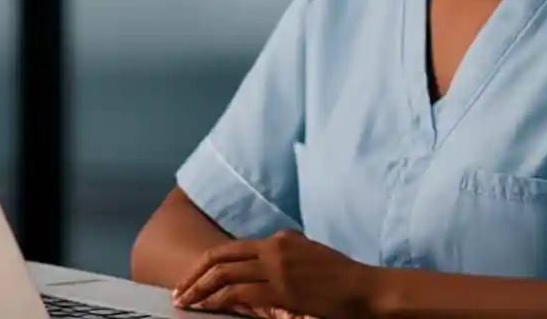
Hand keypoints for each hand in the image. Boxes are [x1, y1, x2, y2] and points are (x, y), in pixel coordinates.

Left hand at [171, 230, 372, 317]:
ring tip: (184, 302)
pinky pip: (239, 292)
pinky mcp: (282, 289)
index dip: (208, 263)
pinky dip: (217, 300)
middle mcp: (275, 247)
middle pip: (221, 256)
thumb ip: (288, 256)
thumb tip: (268, 261)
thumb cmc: (344, 279)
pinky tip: (206, 308)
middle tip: (178, 291)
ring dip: (199, 289)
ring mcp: (278, 267)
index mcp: (281, 239)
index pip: (233, 248)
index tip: (192, 278)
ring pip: (224, 274)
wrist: (367, 289)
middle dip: (194, 274)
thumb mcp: (311, 256)